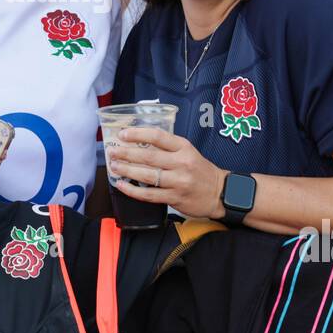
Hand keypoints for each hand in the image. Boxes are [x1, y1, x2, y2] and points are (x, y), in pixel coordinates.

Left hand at [105, 126, 226, 220]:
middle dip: (126, 153)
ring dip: (127, 171)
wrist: (220, 193)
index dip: (138, 134)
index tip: (123, 134)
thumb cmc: (200, 171)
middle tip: (112, 151)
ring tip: (114, 166)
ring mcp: (178, 181)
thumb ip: (168, 148)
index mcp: (184, 148)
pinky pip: (150, 194)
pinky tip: (122, 185)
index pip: (158, 136)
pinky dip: (133, 190)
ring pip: (147, 175)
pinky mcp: (175, 198)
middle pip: (149, 156)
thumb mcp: (189, 152)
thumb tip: (138, 143)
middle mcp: (181, 163)